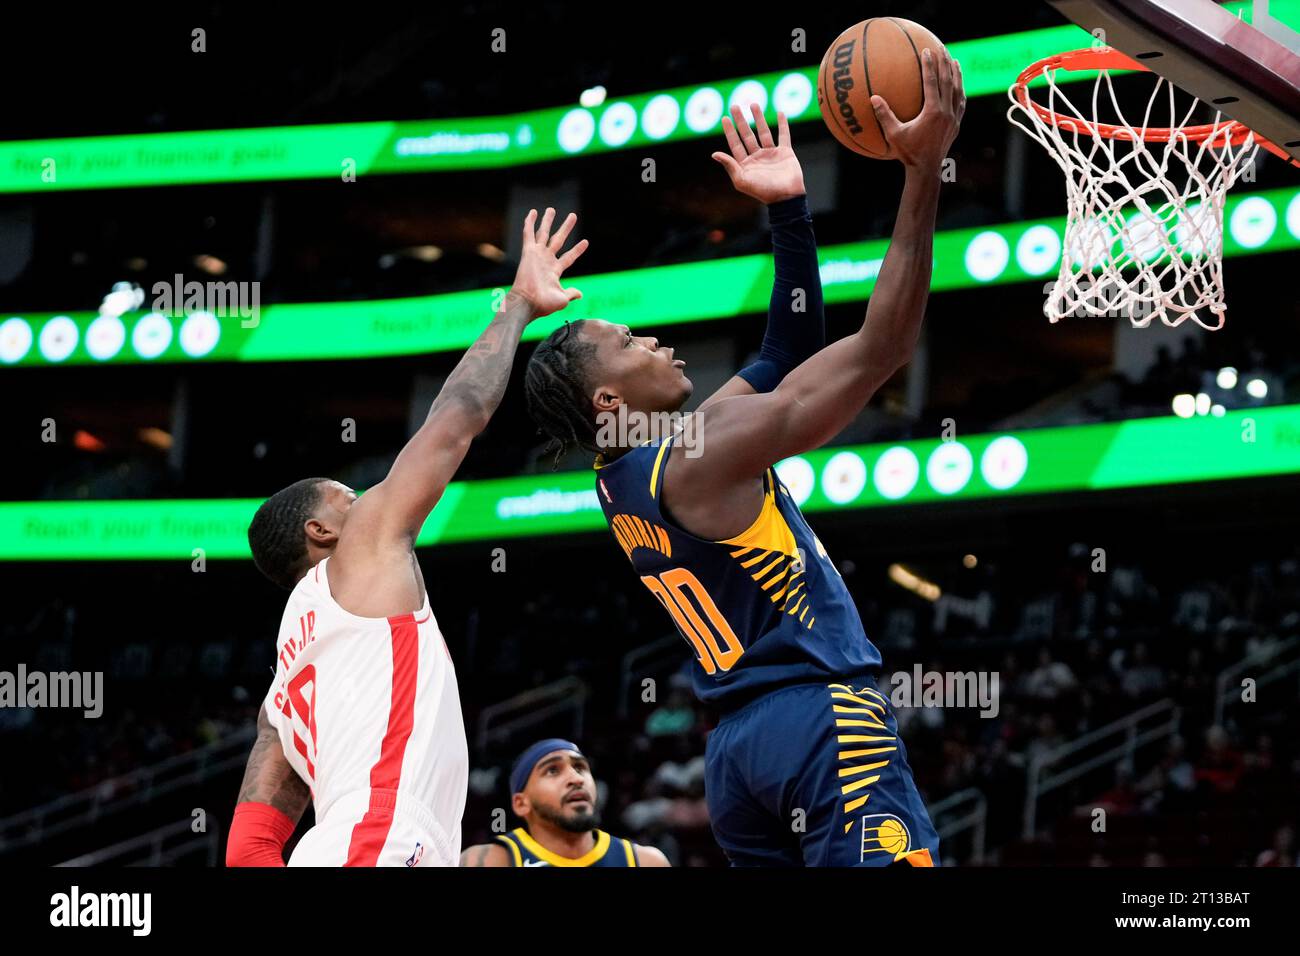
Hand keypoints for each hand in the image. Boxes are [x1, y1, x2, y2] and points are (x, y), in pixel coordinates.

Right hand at [510, 208, 587, 317]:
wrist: (528, 303)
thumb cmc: (544, 304)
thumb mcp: (562, 299)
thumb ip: (571, 293)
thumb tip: (580, 294)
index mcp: (555, 271)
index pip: (569, 257)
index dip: (577, 250)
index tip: (586, 241)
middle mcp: (546, 261)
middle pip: (558, 240)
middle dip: (565, 228)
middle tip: (573, 216)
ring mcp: (537, 256)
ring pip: (544, 234)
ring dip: (547, 221)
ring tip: (552, 209)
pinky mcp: (528, 252)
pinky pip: (528, 235)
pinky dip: (529, 224)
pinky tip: (532, 213)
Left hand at [712, 104, 805, 203]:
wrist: (786, 197)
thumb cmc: (763, 192)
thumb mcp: (742, 180)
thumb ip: (730, 166)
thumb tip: (714, 154)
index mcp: (745, 164)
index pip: (735, 144)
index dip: (730, 131)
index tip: (724, 118)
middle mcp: (757, 158)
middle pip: (747, 135)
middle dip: (740, 121)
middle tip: (734, 106)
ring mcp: (771, 154)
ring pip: (763, 132)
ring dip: (758, 118)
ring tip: (753, 104)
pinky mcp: (785, 153)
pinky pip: (784, 135)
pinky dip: (783, 124)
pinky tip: (780, 113)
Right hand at [871, 48, 964, 171]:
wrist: (927, 169)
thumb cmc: (908, 153)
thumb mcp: (894, 134)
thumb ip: (885, 116)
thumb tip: (873, 98)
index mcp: (933, 112)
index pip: (932, 82)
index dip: (929, 65)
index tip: (927, 51)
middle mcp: (946, 112)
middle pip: (948, 82)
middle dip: (945, 63)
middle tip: (942, 48)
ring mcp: (954, 118)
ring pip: (958, 90)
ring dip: (956, 74)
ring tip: (954, 61)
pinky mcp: (956, 124)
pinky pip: (961, 103)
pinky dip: (960, 91)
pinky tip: (958, 85)